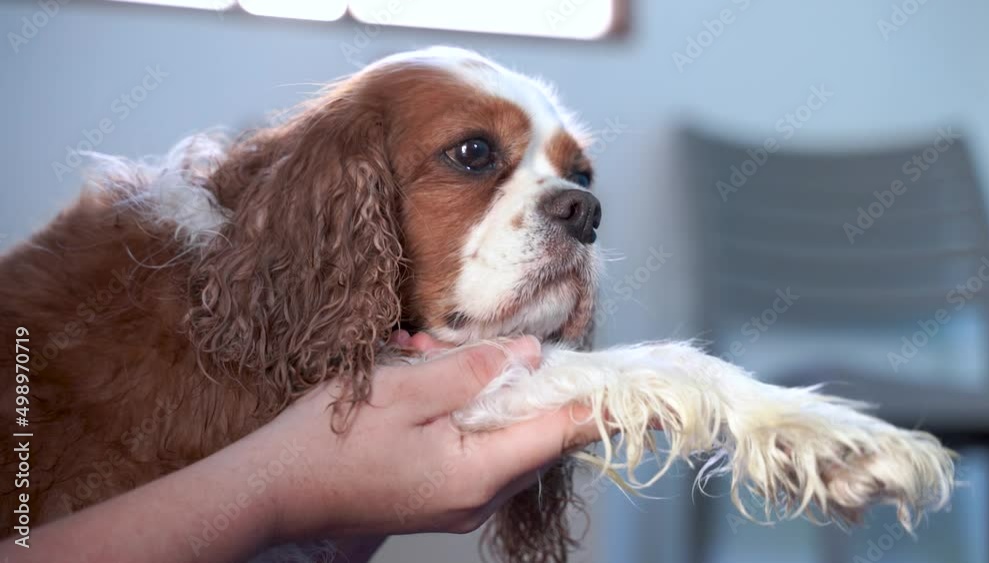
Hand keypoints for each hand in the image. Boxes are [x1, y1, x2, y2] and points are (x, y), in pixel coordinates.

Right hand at [249, 333, 598, 544]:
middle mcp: (480, 497)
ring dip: (496, 395)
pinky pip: (479, 449)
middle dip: (539, 385)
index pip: (566, 431)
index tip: (652, 390)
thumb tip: (528, 355)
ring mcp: (460, 502)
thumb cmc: (330, 443)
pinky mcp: (441, 495)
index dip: (609, 404)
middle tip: (527, 346)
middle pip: (541, 435)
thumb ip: (472, 371)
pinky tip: (430, 381)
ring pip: (509, 439)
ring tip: (436, 359)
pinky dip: (472, 413)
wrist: (274, 492)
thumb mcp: (405, 391)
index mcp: (480, 473)